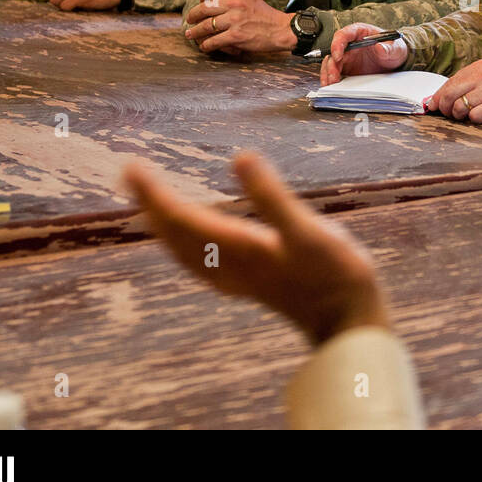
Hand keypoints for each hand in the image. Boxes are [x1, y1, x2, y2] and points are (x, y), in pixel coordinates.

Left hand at [126, 152, 389, 345]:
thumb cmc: (336, 276)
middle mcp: (229, 266)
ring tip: (150, 204)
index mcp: (237, 248)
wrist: (350, 324)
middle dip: (152, 204)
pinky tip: (192, 246)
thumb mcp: (307, 230)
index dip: (154, 193)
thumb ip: (272, 195)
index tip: (132, 166)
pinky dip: (186, 247)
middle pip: (176, 235)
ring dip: (165, 227)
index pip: (181, 218)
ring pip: (185, 252)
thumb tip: (240, 156)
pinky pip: (202, 264)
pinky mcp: (251, 285)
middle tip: (131, 174)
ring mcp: (238, 279)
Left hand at [184, 0, 288, 54]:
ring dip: (195, 32)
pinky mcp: (235, 36)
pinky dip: (206, 46)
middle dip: (193, 15)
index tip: (199, 0)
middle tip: (190, 19)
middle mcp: (235, 3)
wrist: (281, 30)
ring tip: (190, 34)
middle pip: (204, 8)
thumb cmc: (266, 14)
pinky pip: (213, 41)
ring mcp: (234, 20)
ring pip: (206, 26)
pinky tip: (205, 47)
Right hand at [319, 23, 408, 85]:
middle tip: (334, 77)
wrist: (396, 61)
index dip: (337, 44)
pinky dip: (332, 80)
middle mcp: (350, 44)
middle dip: (331, 65)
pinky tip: (333, 87)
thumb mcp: (395, 48)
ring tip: (330, 84)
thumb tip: (379, 47)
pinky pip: (335, 73)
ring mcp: (347, 57)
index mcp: (359, 32)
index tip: (338, 55)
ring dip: (328, 74)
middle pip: (333, 51)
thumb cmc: (394, 49)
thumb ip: (388, 48)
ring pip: (331, 63)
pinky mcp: (347, 69)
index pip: (343, 34)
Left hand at [424, 59, 481, 123]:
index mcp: (477, 68)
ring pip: (458, 108)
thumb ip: (470, 79)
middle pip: (448, 96)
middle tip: (448, 114)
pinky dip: (474, 120)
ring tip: (467, 115)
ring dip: (459, 115)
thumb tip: (448, 92)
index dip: (437, 97)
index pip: (448, 84)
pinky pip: (475, 117)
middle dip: (443, 108)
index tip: (433, 106)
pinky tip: (481, 117)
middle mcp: (480, 78)